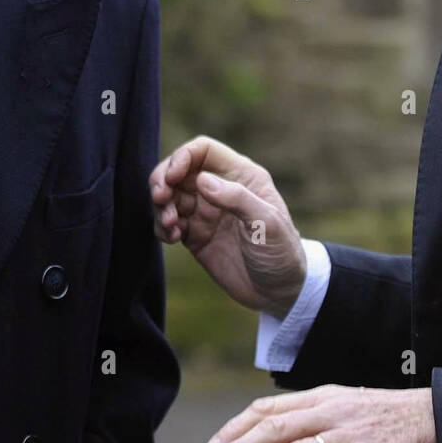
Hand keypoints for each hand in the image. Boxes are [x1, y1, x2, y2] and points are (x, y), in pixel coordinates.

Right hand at [149, 135, 305, 317]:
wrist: (278, 292)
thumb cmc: (281, 252)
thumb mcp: (267, 223)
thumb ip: (237, 199)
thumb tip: (202, 180)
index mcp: (241, 175)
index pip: (204, 150)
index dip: (183, 157)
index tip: (172, 177)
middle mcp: (219, 188)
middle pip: (179, 170)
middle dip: (163, 180)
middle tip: (160, 199)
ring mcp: (204, 211)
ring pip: (169, 196)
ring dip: (160, 207)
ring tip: (170, 225)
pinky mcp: (194, 235)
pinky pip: (167, 222)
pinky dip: (162, 227)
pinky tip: (172, 239)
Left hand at [202, 385, 440, 442]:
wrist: (438, 421)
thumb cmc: (391, 420)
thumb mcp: (348, 408)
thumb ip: (314, 418)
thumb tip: (277, 435)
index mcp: (322, 397)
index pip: (269, 408)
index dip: (237, 426)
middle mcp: (329, 412)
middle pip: (272, 428)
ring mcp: (346, 435)